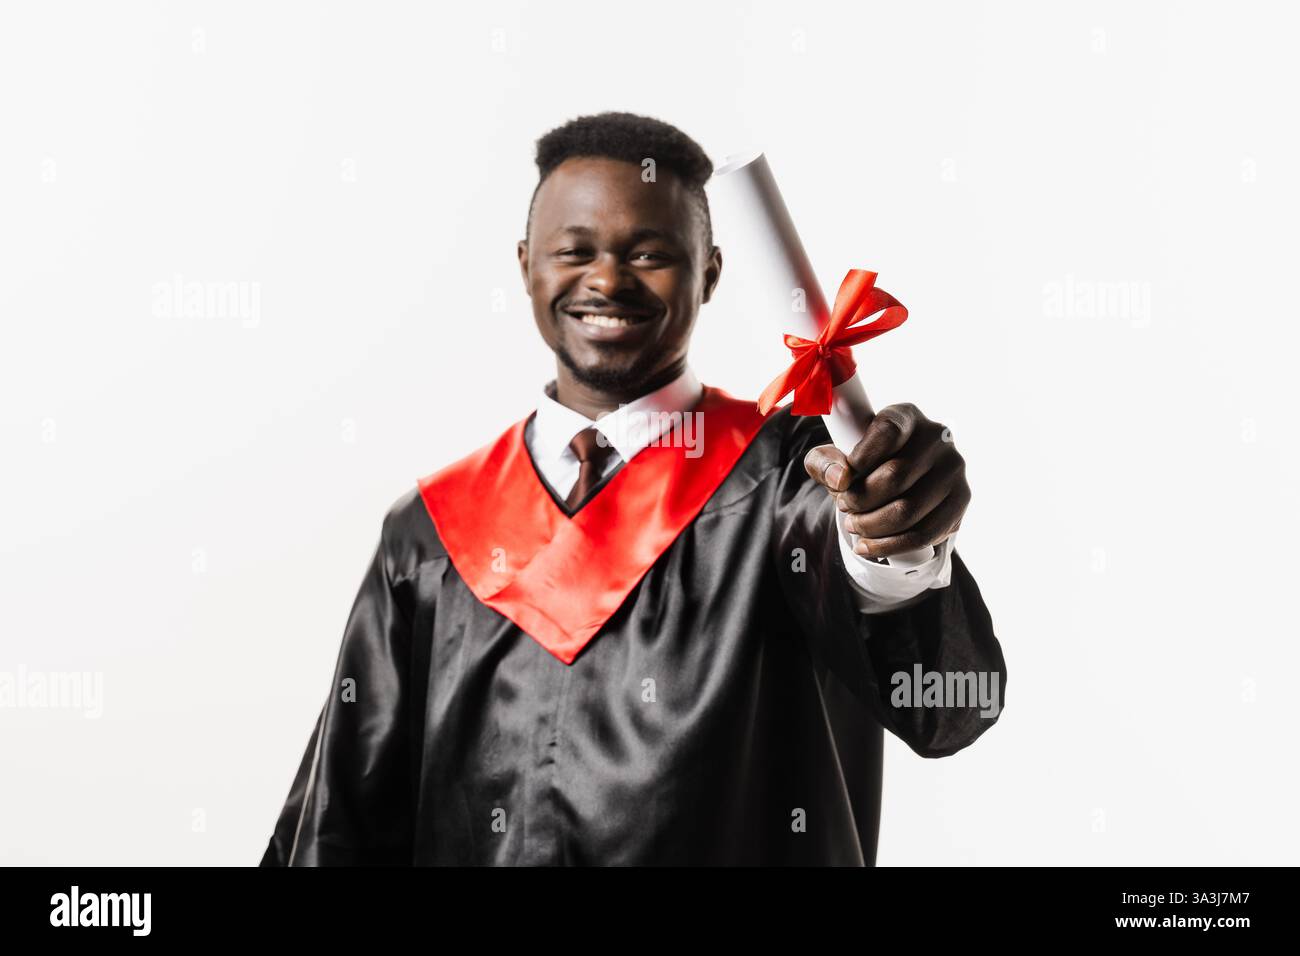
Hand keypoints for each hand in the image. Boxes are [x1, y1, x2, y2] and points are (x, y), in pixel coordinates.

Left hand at [804, 403, 969, 558]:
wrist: (898, 483)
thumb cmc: (862, 464)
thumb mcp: (834, 458)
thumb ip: (824, 462)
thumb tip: (840, 478)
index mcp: (905, 416)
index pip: (887, 431)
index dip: (861, 458)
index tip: (843, 480)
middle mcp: (937, 436)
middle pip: (895, 476)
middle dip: (861, 500)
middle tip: (845, 507)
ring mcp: (954, 467)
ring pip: (908, 510)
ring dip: (872, 526)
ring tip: (854, 526)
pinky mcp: (961, 498)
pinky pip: (925, 533)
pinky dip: (890, 546)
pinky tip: (868, 546)